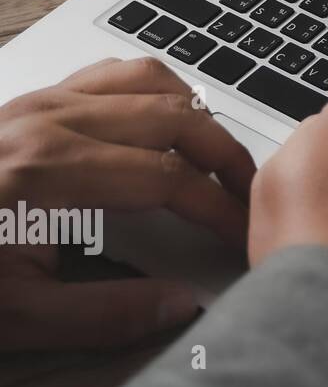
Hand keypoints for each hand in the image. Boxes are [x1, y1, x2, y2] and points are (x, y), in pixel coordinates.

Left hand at [0, 57, 254, 350]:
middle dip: (224, 156)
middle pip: (174, 119)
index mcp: (47, 173)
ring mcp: (40, 102)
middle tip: (246, 194)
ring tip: (215, 154)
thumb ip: (105, 314)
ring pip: (152, 81)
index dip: (218, 207)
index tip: (241, 232)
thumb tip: (180, 304)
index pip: (168, 178)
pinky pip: (114, 71)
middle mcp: (49, 123)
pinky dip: (156, 88)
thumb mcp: (15, 315)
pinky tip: (165, 119)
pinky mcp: (32, 99)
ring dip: (197, 115)